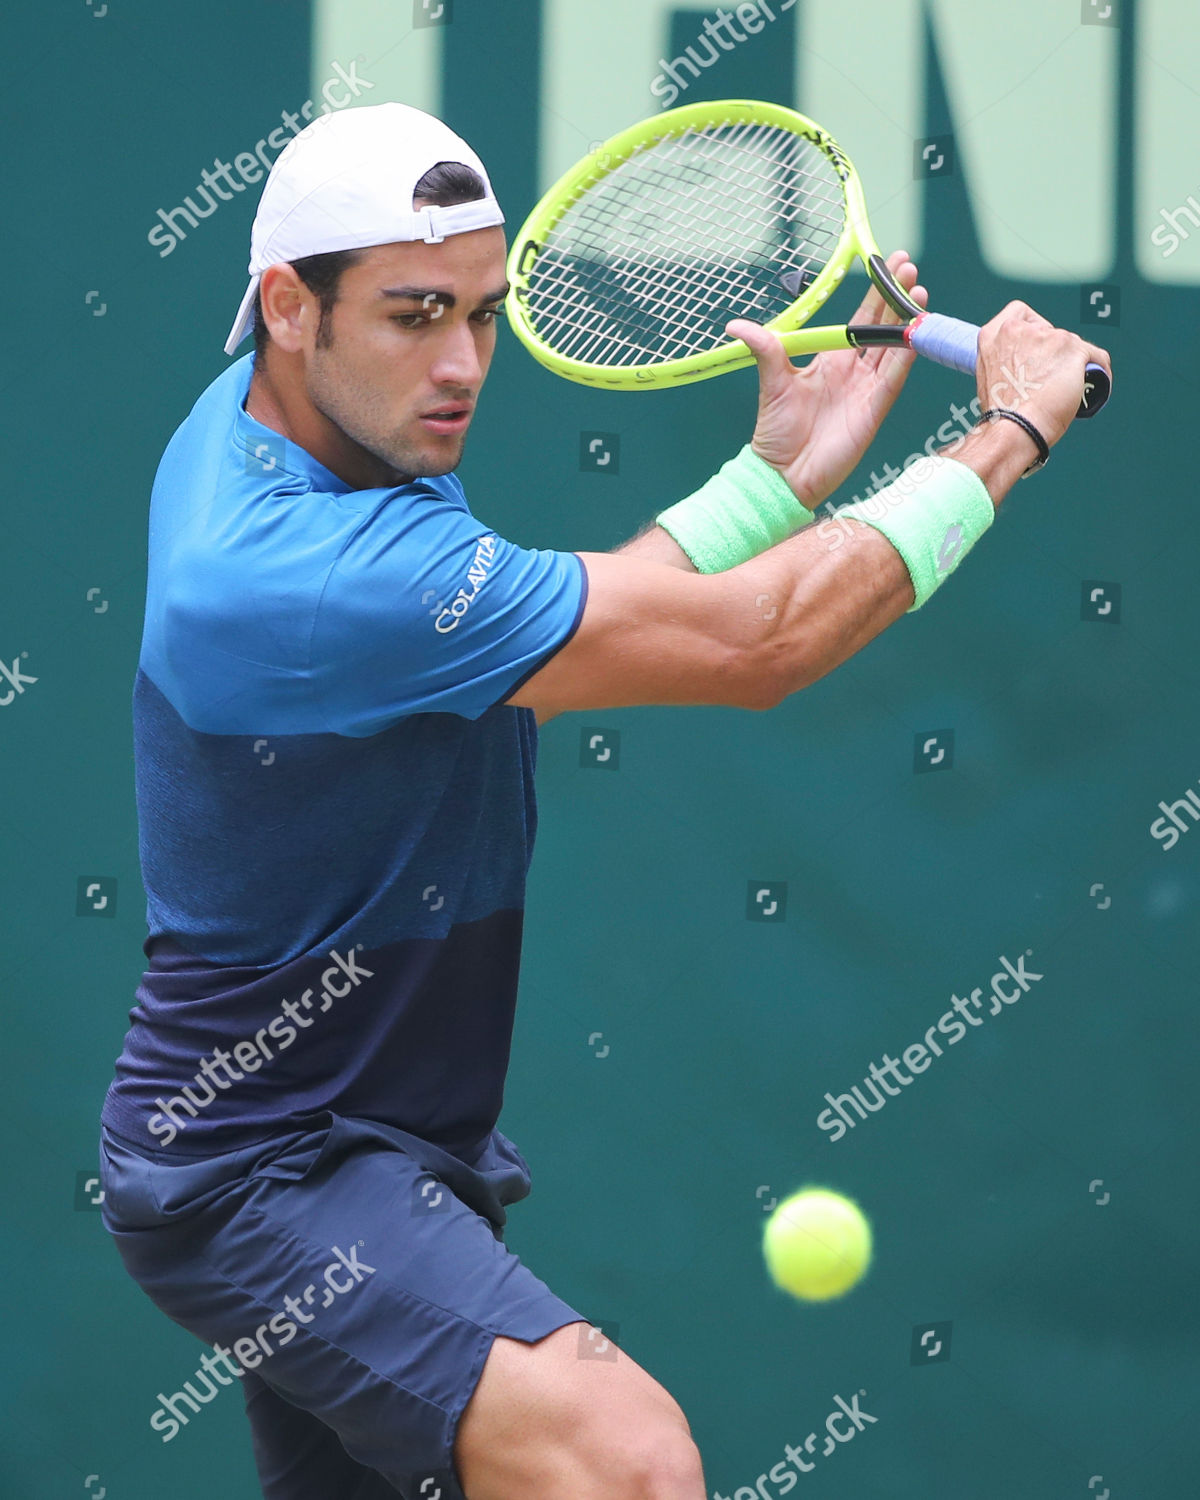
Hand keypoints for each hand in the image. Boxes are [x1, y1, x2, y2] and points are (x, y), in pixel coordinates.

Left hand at [726, 250, 926, 509]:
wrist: (784, 473)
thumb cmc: (776, 432)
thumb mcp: (771, 382)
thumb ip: (764, 349)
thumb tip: (734, 325)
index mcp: (831, 359)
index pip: (861, 318)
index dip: (876, 292)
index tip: (889, 264)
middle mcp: (854, 370)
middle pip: (883, 327)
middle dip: (897, 296)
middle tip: (909, 267)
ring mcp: (867, 389)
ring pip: (894, 347)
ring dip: (907, 321)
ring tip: (918, 292)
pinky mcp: (875, 409)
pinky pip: (894, 376)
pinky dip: (906, 355)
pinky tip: (916, 332)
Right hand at [974, 301, 1112, 448]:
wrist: (1013, 430)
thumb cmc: (1001, 415)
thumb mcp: (990, 378)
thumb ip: (1005, 361)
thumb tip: (1026, 367)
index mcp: (995, 335)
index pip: (1019, 314)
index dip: (1033, 329)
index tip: (1036, 347)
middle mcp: (1020, 329)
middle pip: (1050, 332)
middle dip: (1054, 354)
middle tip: (1050, 382)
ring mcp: (1049, 336)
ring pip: (1073, 347)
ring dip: (1074, 365)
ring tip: (1069, 392)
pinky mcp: (1074, 348)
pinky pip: (1097, 357)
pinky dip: (1100, 372)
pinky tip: (1097, 388)